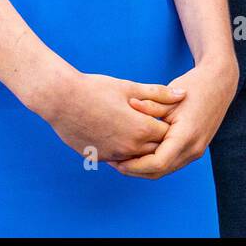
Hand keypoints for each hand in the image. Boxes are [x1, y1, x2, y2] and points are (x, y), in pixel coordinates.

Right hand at [36, 69, 185, 164]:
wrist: (62, 100)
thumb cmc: (96, 89)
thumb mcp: (130, 88)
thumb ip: (159, 94)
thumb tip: (183, 94)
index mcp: (141, 129)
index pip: (167, 131)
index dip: (167, 120)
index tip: (163, 110)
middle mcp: (129, 147)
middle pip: (155, 147)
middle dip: (157, 135)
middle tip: (153, 118)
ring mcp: (113, 155)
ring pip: (137, 155)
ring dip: (141, 144)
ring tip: (136, 125)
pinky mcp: (99, 157)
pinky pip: (119, 158)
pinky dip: (124, 148)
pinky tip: (120, 132)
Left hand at [112, 55, 237, 179]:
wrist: (220, 83)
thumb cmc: (195, 86)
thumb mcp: (171, 94)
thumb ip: (150, 105)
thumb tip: (129, 105)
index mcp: (187, 136)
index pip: (157, 163)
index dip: (134, 166)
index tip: (116, 160)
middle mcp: (193, 148)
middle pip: (158, 172)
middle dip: (134, 170)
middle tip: (113, 161)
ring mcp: (196, 151)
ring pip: (164, 170)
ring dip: (143, 167)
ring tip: (122, 158)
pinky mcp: (194, 148)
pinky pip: (171, 162)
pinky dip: (153, 161)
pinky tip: (139, 152)